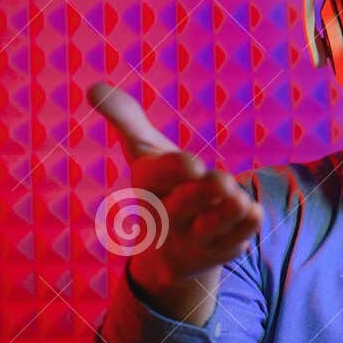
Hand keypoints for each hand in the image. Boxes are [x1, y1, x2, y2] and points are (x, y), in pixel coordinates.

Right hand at [86, 83, 261, 316]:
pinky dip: (249, 223)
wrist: (170, 250)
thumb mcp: (142, 151)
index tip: (194, 165)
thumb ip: (124, 117)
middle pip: (186, 202)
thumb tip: (92, 89)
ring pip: (216, 224)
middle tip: (222, 181)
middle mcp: (166, 216)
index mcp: (148, 185)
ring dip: (233, 208)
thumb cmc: (160, 186)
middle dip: (209, 189)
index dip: (178, 169)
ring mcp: (193, 239)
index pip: (160, 175)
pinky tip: (250, 212)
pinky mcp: (218, 253)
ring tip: (239, 199)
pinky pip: (241, 238)